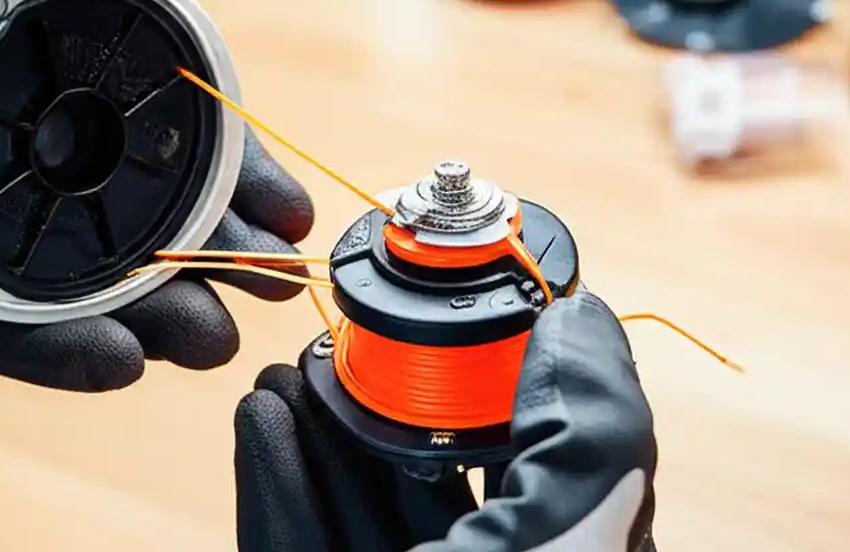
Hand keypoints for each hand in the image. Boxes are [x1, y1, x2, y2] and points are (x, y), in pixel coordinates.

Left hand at [0, 0, 312, 390]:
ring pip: (81, 291)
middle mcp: (45, 168)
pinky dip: (51, 350)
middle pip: (144, 236)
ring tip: (206, 341)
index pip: (185, 159)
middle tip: (270, 290)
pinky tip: (115, 362)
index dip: (246, 188)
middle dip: (216, 268)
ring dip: (152, 322)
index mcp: (88, 104)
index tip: (292, 219)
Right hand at [233, 292, 656, 551]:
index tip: (473, 319)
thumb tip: (577, 323)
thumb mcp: (570, 539)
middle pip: (426, 475)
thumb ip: (588, 435)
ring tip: (293, 364)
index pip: (539, 463)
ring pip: (353, 503)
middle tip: (355, 336)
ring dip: (319, 426)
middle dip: (383, 398)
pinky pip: (285, 540)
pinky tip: (262, 414)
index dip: (503, 385)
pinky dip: (271, 478)